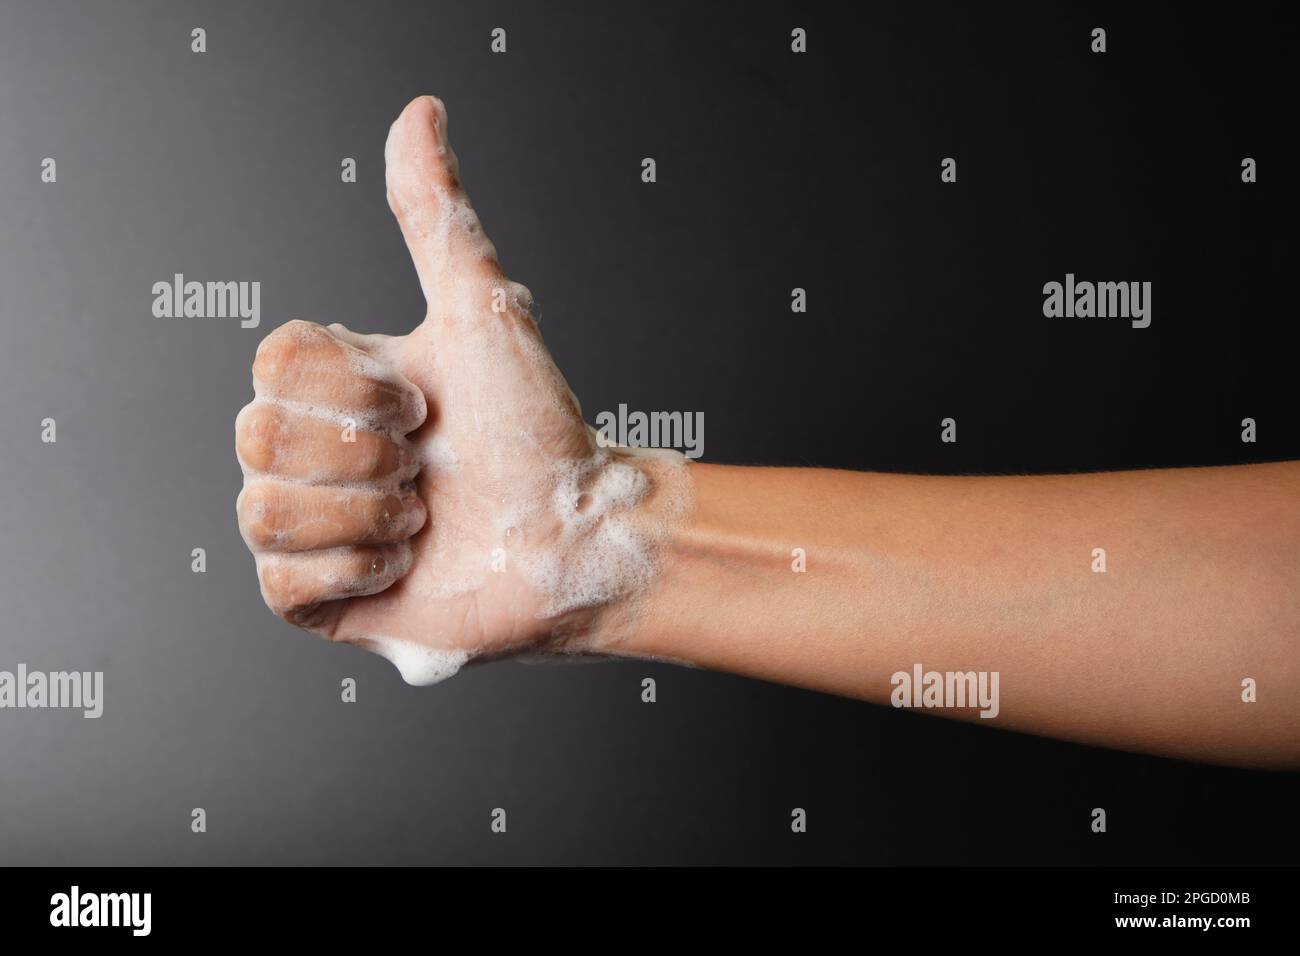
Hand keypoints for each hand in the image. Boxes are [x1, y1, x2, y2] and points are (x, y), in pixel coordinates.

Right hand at [235, 96, 682, 682]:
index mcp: (339, 385)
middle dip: (367, 454)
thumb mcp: (484, 312)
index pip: (272, 361)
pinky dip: (357, 568)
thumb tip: (421, 112)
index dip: (351, 387)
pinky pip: (279, 580)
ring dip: (368, 513)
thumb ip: (438, 217)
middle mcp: (316, 452)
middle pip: (257, 435)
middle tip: (430, 465)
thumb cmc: (539, 431)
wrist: (576, 536)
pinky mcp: (317, 597)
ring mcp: (312, 527)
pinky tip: (409, 563)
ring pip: (262, 509)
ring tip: (426, 518)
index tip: (426, 403)